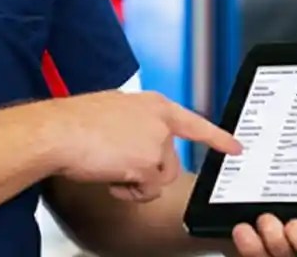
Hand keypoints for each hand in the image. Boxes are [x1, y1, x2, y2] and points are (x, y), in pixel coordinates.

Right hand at [47, 90, 241, 201]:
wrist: (59, 132)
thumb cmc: (75, 122)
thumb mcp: (114, 111)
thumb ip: (135, 123)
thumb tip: (136, 142)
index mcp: (153, 104)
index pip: (194, 122)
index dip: (217, 137)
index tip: (236, 147)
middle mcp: (160, 121)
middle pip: (170, 162)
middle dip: (147, 171)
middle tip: (118, 165)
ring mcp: (157, 142)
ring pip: (159, 178)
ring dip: (137, 181)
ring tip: (111, 167)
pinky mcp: (149, 163)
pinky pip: (147, 190)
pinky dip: (129, 191)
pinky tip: (111, 176)